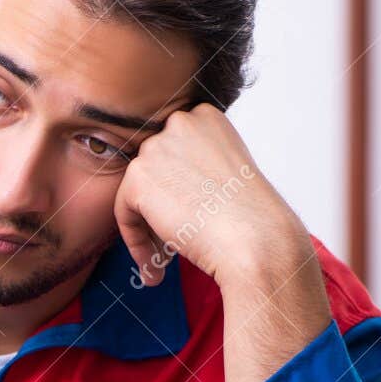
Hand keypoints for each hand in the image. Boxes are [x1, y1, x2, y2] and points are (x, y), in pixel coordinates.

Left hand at [114, 104, 306, 287]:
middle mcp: (179, 123)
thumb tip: (164, 182)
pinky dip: (136, 241)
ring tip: (163, 261)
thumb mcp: (226, 171)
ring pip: (136, 194)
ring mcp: (156, 147)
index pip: (172, 152)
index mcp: (205, 116)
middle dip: (159, 208)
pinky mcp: (138, 176)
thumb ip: (194, 165)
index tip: (187, 215)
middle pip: (152, 171)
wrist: (255, 238)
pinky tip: (155, 265)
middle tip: (171, 243)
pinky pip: (124, 213)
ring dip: (148, 228)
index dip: (176, 188)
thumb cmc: (250, 215)